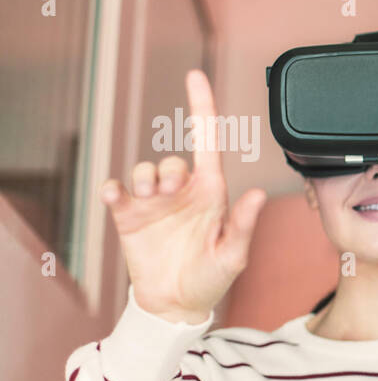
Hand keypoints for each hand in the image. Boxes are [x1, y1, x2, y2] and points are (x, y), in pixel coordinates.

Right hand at [100, 70, 265, 322]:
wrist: (176, 305)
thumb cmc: (210, 279)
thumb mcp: (233, 257)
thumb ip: (243, 226)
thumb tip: (260, 194)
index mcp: (211, 194)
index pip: (208, 143)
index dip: (202, 108)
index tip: (196, 76)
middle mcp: (182, 193)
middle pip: (171, 160)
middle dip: (169, 168)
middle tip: (170, 188)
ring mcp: (154, 203)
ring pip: (143, 171)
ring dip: (145, 177)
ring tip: (150, 196)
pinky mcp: (128, 216)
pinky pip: (116, 191)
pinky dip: (114, 188)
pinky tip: (117, 195)